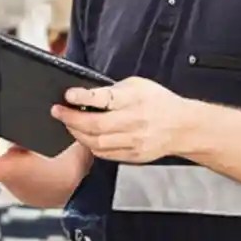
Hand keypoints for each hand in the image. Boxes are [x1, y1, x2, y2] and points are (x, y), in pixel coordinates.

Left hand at [51, 76, 195, 163]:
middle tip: (58, 112)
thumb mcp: (138, 85)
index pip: (105, 99)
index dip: (83, 97)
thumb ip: (113, 90)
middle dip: (71, 119)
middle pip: (95, 125)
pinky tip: (85, 137)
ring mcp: (133, 142)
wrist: (182, 127)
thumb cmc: (158, 102)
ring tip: (69, 124)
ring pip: (96, 142)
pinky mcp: (133, 155)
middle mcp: (134, 122)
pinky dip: (90, 145)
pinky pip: (104, 154)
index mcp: (135, 100)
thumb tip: (87, 94)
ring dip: (77, 134)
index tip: (68, 95)